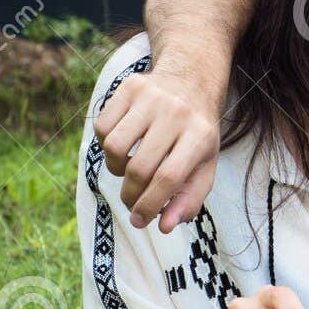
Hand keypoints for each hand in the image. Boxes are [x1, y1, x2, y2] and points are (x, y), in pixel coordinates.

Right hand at [94, 68, 220, 231]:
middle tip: (132, 200)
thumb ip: (189, 199)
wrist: (192, 82)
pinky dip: (107, 144)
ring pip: (114, 147)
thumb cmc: (197, 135)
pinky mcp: (129, 87)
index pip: (168, 178)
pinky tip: (125, 144)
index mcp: (200, 135)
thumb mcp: (205, 166)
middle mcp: (176, 113)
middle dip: (131, 194)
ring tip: (130, 168)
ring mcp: (151, 97)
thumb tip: (164, 226)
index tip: (139, 220)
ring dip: (116, 168)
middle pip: (139, 166)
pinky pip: (102, 127)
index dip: (149, 204)